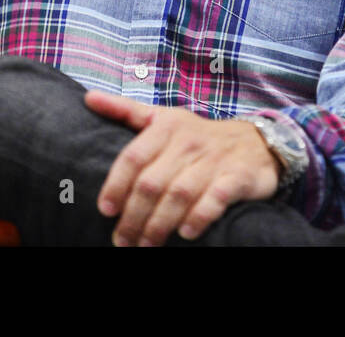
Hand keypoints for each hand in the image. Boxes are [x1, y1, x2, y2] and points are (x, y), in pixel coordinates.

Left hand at [85, 90, 280, 246]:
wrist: (255, 141)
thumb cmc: (198, 135)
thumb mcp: (163, 117)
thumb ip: (125, 111)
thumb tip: (88, 98)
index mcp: (166, 127)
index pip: (134, 157)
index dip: (116, 185)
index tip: (106, 210)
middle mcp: (189, 142)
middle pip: (153, 183)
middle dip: (134, 216)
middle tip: (122, 240)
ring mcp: (214, 160)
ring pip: (179, 194)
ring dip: (159, 224)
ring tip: (146, 245)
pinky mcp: (237, 177)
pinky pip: (216, 198)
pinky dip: (200, 216)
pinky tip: (185, 233)